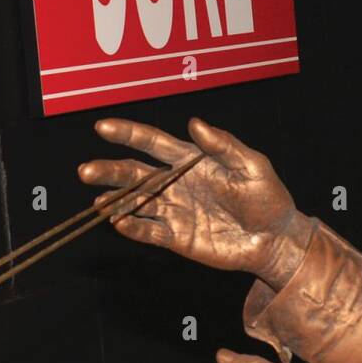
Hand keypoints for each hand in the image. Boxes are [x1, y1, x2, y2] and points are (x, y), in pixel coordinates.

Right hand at [78, 117, 295, 276]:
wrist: (276, 238)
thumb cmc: (268, 197)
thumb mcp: (253, 166)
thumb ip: (224, 146)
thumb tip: (194, 124)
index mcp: (192, 160)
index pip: (154, 143)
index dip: (129, 133)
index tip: (102, 127)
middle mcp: (177, 183)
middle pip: (136, 173)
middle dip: (110, 170)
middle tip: (85, 170)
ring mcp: (175, 210)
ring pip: (136, 202)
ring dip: (115, 201)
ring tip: (98, 202)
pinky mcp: (177, 237)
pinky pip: (149, 231)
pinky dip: (133, 227)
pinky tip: (119, 223)